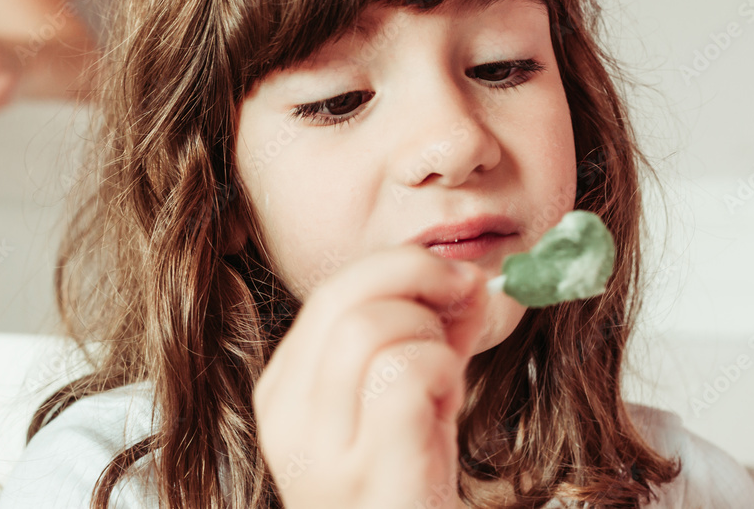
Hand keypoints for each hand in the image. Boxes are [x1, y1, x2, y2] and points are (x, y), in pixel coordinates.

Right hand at [252, 245, 488, 508]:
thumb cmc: (413, 486)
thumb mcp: (409, 398)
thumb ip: (428, 333)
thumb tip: (467, 278)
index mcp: (286, 392)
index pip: (333, 292)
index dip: (402, 268)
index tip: (456, 280)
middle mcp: (286, 418)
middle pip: (347, 297)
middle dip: (422, 282)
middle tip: (466, 303)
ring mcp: (319, 452)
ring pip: (372, 328)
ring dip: (433, 339)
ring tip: (446, 384)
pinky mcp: (366, 475)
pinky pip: (404, 372)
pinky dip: (443, 372)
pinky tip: (447, 409)